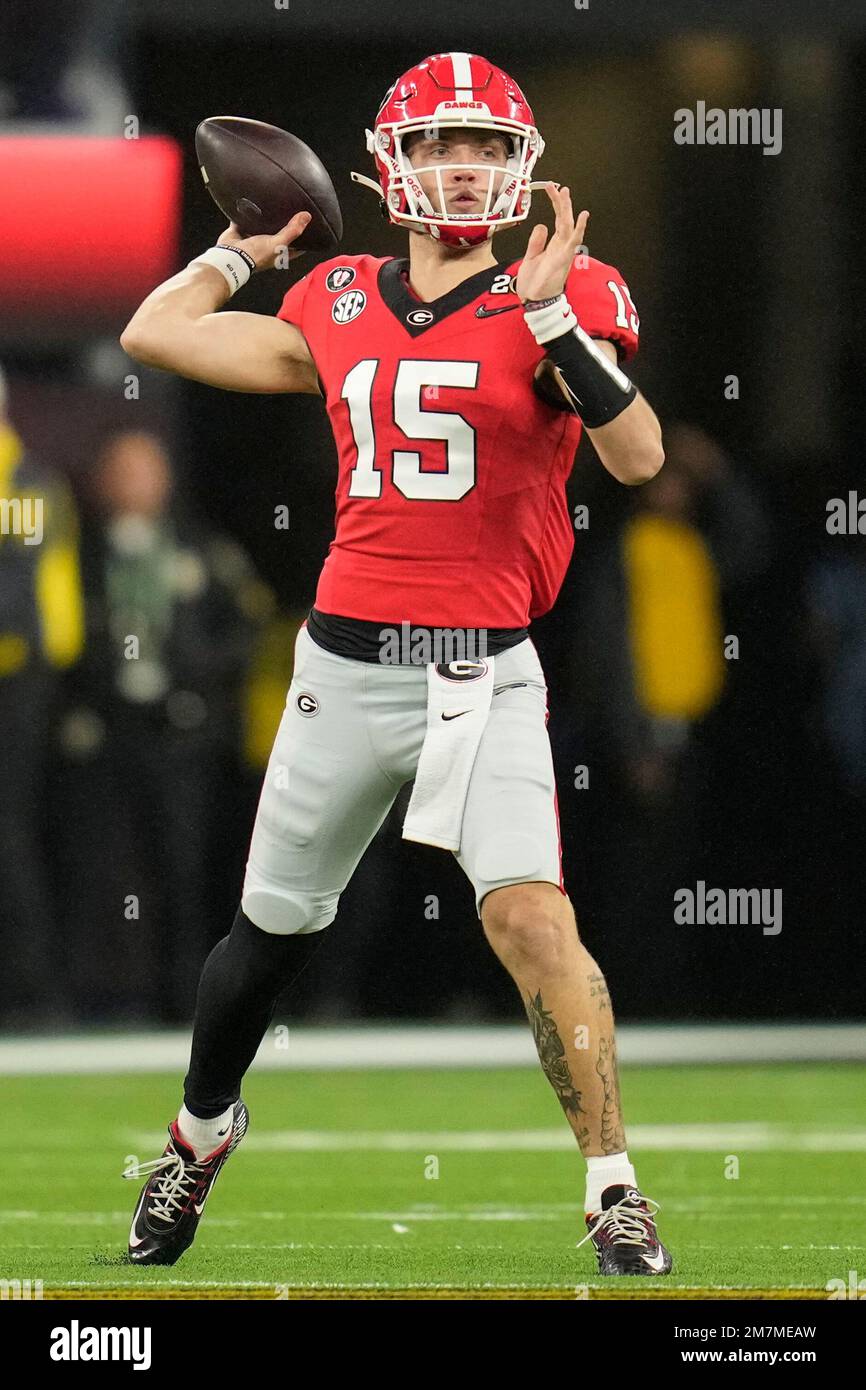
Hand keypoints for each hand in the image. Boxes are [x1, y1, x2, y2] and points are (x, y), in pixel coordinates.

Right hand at [217, 210, 311, 270]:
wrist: (231, 255)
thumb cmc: (255, 255)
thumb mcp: (278, 243)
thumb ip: (292, 231)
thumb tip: (307, 217)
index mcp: (278, 254)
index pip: (297, 247)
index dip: (305, 240)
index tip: (312, 229)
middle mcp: (267, 247)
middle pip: (280, 235)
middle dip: (285, 225)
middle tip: (292, 212)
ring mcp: (253, 240)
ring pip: (262, 227)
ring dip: (266, 219)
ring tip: (273, 205)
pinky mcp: (240, 232)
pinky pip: (244, 220)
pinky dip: (246, 214)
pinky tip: (250, 204)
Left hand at [515, 184, 588, 303]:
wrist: (534, 302)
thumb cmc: (534, 285)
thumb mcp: (530, 258)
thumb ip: (536, 242)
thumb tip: (541, 225)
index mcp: (554, 246)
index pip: (557, 220)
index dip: (556, 205)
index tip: (552, 190)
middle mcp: (561, 247)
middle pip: (564, 220)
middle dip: (562, 203)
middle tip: (559, 186)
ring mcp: (563, 252)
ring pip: (568, 226)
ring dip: (567, 209)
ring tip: (565, 193)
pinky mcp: (562, 259)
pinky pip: (573, 242)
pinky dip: (579, 228)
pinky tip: (583, 216)